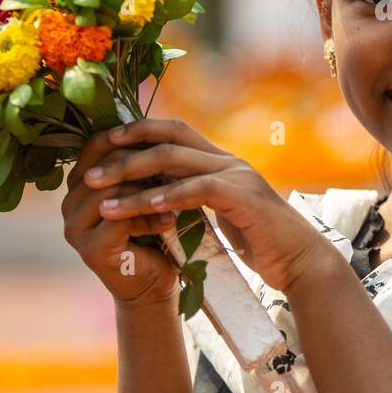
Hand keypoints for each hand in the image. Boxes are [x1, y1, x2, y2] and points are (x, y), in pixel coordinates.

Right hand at [61, 128, 180, 307]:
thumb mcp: (144, 190)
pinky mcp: (90, 250)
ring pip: (111, 192)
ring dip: (148, 193)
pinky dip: (148, 218)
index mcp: (78, 184)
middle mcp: (68, 205)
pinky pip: (119, 219)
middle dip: (142, 166)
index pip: (96, 145)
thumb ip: (138, 163)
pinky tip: (168, 223)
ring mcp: (74, 229)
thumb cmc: (151, 232)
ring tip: (175, 199)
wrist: (153, 283)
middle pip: (103, 166)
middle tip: (176, 170)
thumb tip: (149, 122)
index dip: (129, 138)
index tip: (165, 140)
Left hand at [82, 119, 341, 293]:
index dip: (137, 131)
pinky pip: (197, 190)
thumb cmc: (262, 243)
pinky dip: (166, 196)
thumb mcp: (223, 215)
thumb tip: (162, 196)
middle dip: (124, 152)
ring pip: (175, 161)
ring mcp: (238, 176)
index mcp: (222, 162)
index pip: (174, 131)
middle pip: (168, 138)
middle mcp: (229, 161)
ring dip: (132, 177)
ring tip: (101, 194)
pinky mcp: (244, 197)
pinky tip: (142, 206)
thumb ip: (198, 199)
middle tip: (90, 171)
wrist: (301, 262)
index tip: (103, 145)